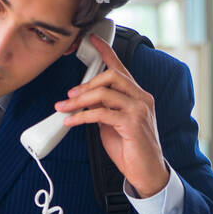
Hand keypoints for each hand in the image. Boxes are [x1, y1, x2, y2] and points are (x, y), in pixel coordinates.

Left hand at [54, 33, 168, 196]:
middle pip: (111, 75)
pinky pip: (101, 114)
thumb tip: (84, 101)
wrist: (148, 173)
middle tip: (69, 95)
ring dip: (79, 100)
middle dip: (86, 84)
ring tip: (65, 109)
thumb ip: (104, 109)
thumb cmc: (131, 150)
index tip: (91, 39)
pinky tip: (71, 122)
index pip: (121, 68)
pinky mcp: (132, 124)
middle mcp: (142, 99)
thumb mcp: (113, 124)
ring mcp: (139, 110)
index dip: (106, 52)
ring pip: (104, 93)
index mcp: (138, 96)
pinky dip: (82, 117)